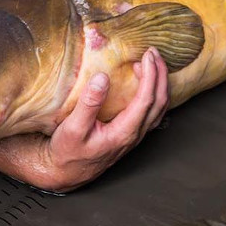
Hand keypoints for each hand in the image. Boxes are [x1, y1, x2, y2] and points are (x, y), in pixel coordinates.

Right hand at [39, 46, 169, 191]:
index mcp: (123, 133)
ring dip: (160, 83)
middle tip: (153, 52)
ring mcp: (135, 136)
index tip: (147, 56)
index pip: (146, 100)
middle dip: (160, 74)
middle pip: (159, 102)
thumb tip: (102, 78)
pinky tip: (148, 82)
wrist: (65, 173)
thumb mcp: (72, 127)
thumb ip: (89, 103)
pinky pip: (152, 112)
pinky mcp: (130, 134)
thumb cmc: (67, 152)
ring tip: (153, 62)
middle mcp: (134, 135)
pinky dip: (155, 93)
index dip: (150, 75)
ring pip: (159, 108)